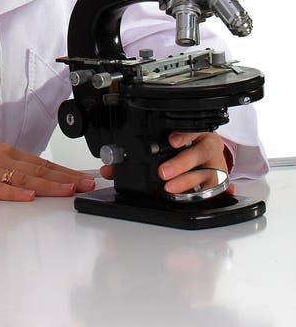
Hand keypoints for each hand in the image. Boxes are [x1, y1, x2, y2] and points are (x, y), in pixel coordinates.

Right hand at [0, 141, 95, 201]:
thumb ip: (7, 167)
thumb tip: (30, 177)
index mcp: (3, 152)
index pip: (40, 163)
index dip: (63, 171)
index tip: (82, 178)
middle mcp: (0, 158)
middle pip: (38, 170)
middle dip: (65, 178)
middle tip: (87, 184)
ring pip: (24, 180)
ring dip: (49, 186)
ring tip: (69, 191)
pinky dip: (14, 194)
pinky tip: (29, 198)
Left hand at [99, 131, 234, 194]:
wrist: (209, 157)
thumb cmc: (184, 147)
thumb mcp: (164, 144)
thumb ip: (137, 154)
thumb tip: (109, 169)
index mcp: (194, 130)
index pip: (192, 128)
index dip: (183, 134)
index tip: (171, 140)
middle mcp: (207, 145)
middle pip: (200, 151)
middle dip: (181, 162)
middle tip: (163, 172)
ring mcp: (215, 164)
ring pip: (207, 172)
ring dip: (187, 181)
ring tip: (170, 188)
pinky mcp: (218, 182)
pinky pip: (214, 189)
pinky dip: (203, 194)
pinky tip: (192, 198)